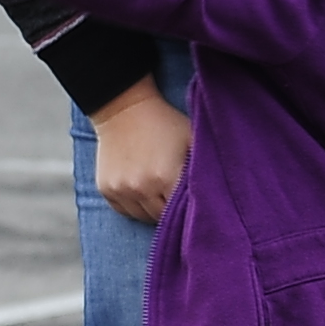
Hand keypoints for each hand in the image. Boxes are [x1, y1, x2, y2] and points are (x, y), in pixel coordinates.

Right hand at [90, 82, 190, 226]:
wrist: (124, 107)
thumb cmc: (164, 122)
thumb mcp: (191, 138)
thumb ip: (204, 167)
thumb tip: (218, 195)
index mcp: (165, 177)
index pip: (182, 212)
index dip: (189, 209)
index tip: (193, 204)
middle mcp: (141, 188)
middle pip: (161, 218)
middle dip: (171, 212)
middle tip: (177, 198)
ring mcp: (121, 190)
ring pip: (142, 217)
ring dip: (152, 210)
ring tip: (159, 194)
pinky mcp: (106, 189)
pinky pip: (124, 211)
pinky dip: (134, 207)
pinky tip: (141, 191)